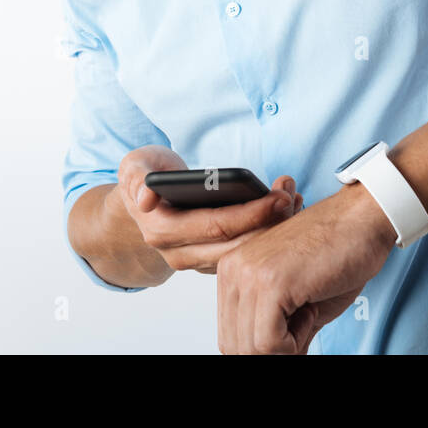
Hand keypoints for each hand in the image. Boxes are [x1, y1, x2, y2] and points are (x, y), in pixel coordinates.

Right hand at [115, 145, 303, 274]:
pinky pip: (244, 251)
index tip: (279, 197)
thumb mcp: (133, 166)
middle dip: (271, 222)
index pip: (216, 227)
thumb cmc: (145, 177)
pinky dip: (267, 232)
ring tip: (294, 197)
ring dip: (274, 229)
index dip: (251, 214)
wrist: (143, 202)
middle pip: (237, 245)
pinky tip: (285, 209)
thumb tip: (145, 197)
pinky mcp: (211, 259)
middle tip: (293, 195)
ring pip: (244, 252)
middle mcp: (180, 253)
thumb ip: (136, 178)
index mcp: (163, 230)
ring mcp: (197, 260)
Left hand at [216, 182, 397, 353]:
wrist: (362, 220)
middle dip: (274, 348)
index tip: (292, 325)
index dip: (265, 344)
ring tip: (307, 311)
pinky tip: (310, 309)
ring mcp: (249, 275)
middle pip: (235, 345)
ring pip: (251, 348)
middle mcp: (232, 270)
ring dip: (287, 344)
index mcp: (231, 270)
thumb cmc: (335, 251)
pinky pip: (269, 343)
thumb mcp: (292, 298)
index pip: (230, 335)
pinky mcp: (271, 283)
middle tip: (302, 321)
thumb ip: (271, 329)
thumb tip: (267, 357)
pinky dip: (295, 341)